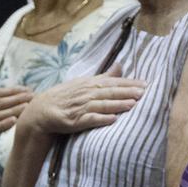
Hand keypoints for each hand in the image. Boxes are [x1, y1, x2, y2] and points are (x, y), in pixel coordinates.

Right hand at [20, 63, 145, 134]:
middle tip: (144, 93)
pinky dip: (101, 119)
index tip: (146, 84)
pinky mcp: (74, 121)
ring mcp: (80, 107)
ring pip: (102, 105)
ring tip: (132, 104)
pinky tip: (113, 120)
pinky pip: (89, 119)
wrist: (41, 110)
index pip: (113, 82)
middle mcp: (86, 93)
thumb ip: (104, 76)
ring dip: (117, 104)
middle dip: (127, 92)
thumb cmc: (66, 96)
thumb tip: (120, 65)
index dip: (129, 83)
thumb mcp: (84, 82)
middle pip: (110, 92)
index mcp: (90, 84)